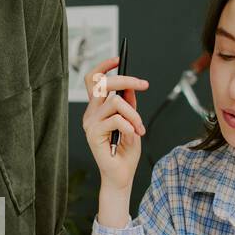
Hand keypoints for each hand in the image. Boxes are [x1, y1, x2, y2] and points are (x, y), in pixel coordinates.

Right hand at [82, 56, 148, 193]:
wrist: (121, 176)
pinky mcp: (93, 134)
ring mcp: (90, 123)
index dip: (104, 66)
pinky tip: (133, 136)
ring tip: (139, 127)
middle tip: (144, 85)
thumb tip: (131, 87)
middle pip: (103, 83)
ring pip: (114, 101)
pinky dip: (130, 126)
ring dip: (133, 113)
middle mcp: (90, 114)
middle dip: (126, 80)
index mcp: (96, 110)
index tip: (119, 58)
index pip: (94, 80)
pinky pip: (117, 119)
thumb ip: (129, 105)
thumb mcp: (132, 123)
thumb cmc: (125, 153)